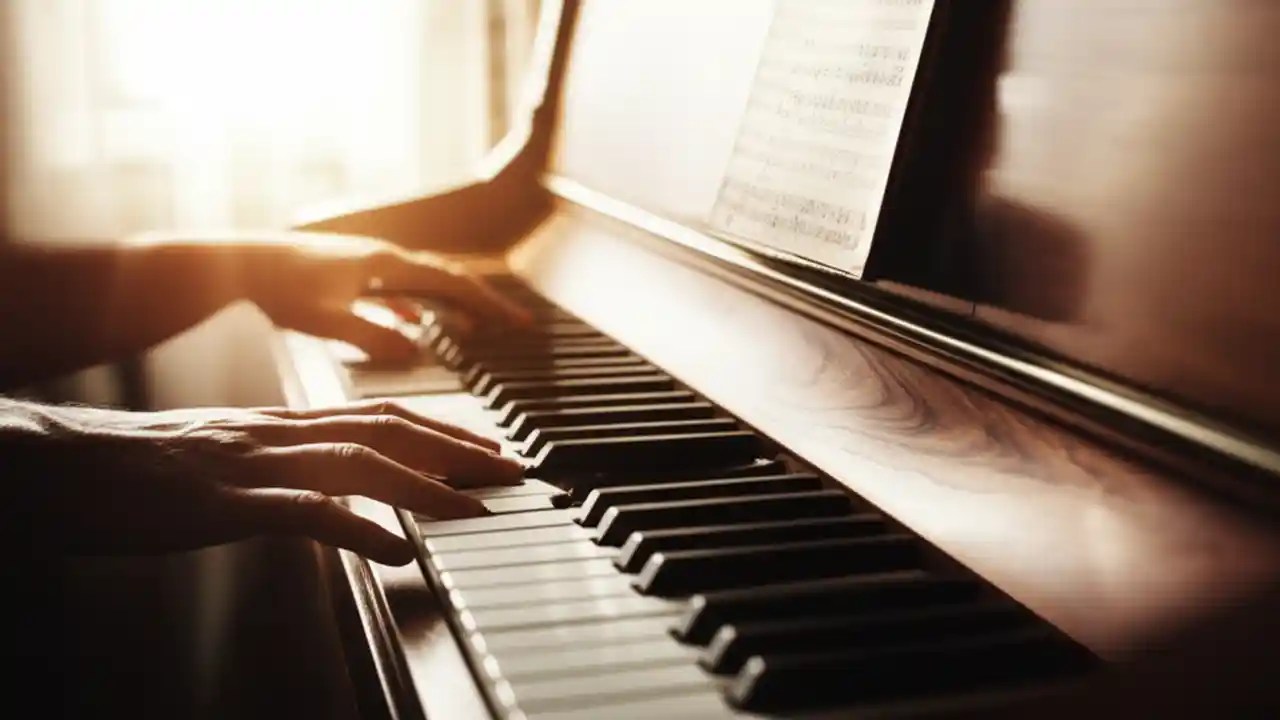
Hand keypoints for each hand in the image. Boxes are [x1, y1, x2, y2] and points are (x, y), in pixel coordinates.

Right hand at [3, 398, 522, 564]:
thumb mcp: (223, 462)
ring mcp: (249, 465)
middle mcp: (275, 434)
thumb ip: (282, 470)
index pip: (380, 417)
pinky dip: (357, 528)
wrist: (59, 465)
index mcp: (278, 425)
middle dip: (458, 448)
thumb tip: (337, 498)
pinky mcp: (220, 504)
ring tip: (476, 507)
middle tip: (514, 470)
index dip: (443, 430)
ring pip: (355, 462)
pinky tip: (398, 551)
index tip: (492, 449)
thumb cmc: (138, 470)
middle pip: (386, 429)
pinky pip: (300, 513)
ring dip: (425, 484)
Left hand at [147, 230, 531, 360]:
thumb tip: (418, 352)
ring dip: (451, 306)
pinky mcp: (347, 276)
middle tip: (514, 324)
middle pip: (447, 281)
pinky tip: (416, 325)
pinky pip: (395, 292)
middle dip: (482, 304)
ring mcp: (366, 266)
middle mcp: (383, 259)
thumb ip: (376, 338)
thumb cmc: (277, 287)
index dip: (491, 305)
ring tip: (475, 328)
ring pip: (423, 286)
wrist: (234, 264)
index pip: (454, 285)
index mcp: (387, 265)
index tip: (521, 323)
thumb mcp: (330, 321)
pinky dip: (415, 308)